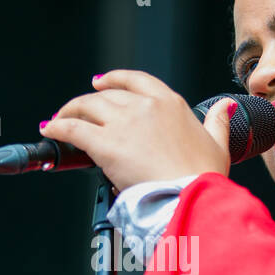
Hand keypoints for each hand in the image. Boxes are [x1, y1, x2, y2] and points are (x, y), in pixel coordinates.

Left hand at [39, 70, 233, 190]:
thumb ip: (219, 121)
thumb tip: (225, 106)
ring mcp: (123, 123)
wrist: (191, 196)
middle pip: (106, 95)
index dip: (114, 78)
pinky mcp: (106, 143)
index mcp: (170, 104)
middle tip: (74, 110)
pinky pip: (73, 128)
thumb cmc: (203, 177)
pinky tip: (49, 131)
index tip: (101, 82)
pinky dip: (57, 127)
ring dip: (68, 112)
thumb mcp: (218, 144)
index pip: (136, 80)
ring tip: (57, 121)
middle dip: (86, 101)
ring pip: (86, 107)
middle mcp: (145, 107)